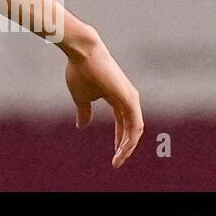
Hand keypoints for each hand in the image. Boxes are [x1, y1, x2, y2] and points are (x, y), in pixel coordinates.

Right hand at [64, 30, 143, 168]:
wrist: (82, 53)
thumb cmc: (80, 71)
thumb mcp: (80, 97)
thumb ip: (84, 112)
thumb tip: (81, 126)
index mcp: (116, 98)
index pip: (123, 123)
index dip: (119, 139)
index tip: (114, 155)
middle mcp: (127, 98)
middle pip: (131, 128)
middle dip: (125, 146)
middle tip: (117, 162)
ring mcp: (130, 98)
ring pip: (135, 129)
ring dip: (128, 146)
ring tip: (118, 160)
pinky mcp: (130, 98)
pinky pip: (135, 125)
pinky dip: (130, 139)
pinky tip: (123, 149)